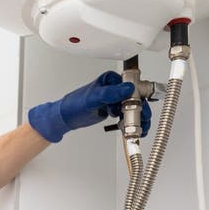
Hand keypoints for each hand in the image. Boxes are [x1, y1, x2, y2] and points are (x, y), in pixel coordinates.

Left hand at [28, 71, 147, 142]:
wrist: (66, 117)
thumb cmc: (75, 105)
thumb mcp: (93, 98)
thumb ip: (110, 93)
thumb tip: (128, 88)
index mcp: (111, 80)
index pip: (132, 86)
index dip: (138, 98)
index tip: (139, 109)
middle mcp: (115, 87)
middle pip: (136, 98)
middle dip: (141, 111)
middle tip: (142, 122)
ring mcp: (115, 98)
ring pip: (133, 107)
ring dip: (138, 118)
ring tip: (140, 129)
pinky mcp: (113, 108)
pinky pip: (126, 114)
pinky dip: (130, 122)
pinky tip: (131, 130)